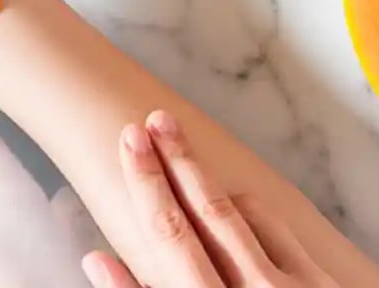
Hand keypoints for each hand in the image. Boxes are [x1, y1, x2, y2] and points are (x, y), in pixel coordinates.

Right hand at [82, 111, 339, 287]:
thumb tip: (96, 258)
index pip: (169, 233)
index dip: (147, 181)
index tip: (128, 138)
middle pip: (210, 209)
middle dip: (177, 160)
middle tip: (152, 120)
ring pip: (248, 216)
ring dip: (212, 182)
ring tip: (181, 153)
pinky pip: (283, 233)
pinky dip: (251, 212)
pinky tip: (233, 204)